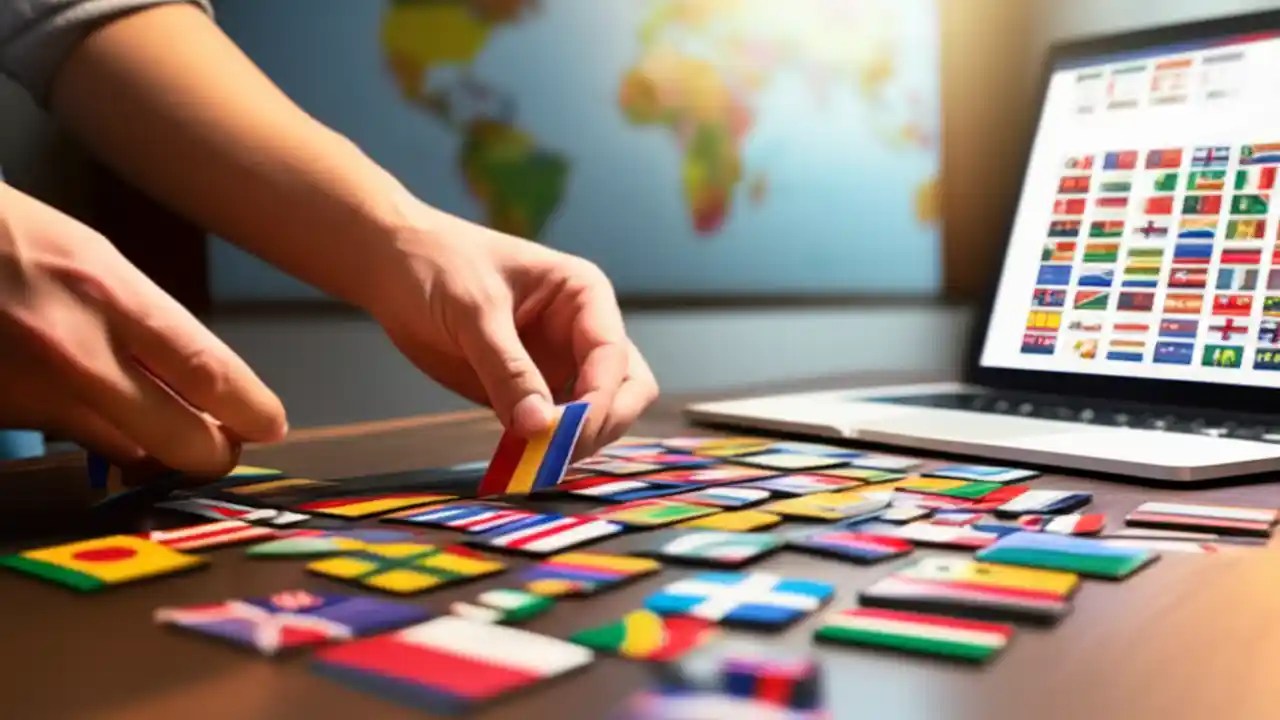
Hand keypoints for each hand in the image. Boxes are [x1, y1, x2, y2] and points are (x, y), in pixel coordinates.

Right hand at [0, 184, 286, 473]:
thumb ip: (144, 325)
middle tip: (226, 447)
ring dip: (149, 445)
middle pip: (183, 439)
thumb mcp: (89, 261)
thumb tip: (199, 387)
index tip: (270, 424)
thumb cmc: (6, 239)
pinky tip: (73, 395)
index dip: (252, 409)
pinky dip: (86, 432)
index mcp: (107, 291)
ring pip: (126, 451)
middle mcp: (74, 349)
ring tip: (150, 415)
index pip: (209, 372)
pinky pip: (69, 442)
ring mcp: (31, 393)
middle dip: (215, 452)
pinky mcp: (3, 417)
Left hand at [365, 198, 658, 455]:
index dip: (599, 400)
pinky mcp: (530, 392)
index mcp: (584, 296)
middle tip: (558, 451)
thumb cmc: (439, 264)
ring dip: (575, 443)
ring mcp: (559, 365)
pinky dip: (545, 449)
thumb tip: (539, 426)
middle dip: (601, 424)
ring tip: (533, 462)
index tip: (565, 434)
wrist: (393, 264)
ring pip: (597, 416)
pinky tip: (521, 461)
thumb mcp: (474, 311)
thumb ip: (507, 369)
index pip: (612, 357)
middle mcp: (582, 333)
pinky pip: (553, 429)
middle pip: (625, 390)